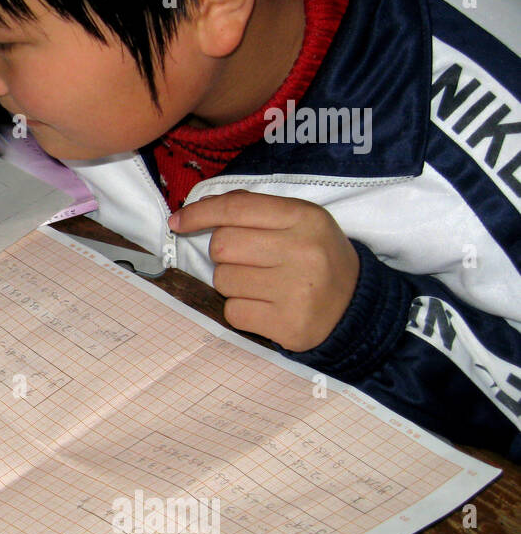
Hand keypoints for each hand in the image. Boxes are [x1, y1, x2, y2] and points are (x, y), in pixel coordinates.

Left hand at [168, 190, 359, 351]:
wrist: (356, 306)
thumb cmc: (316, 258)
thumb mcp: (298, 221)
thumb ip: (254, 210)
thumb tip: (200, 208)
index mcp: (304, 218)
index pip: (236, 208)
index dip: (200, 213)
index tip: (178, 221)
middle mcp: (302, 251)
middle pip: (222, 246)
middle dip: (224, 254)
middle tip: (250, 262)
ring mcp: (296, 291)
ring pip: (223, 280)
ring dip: (232, 284)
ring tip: (263, 285)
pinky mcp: (287, 325)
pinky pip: (232, 312)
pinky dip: (241, 310)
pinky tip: (265, 306)